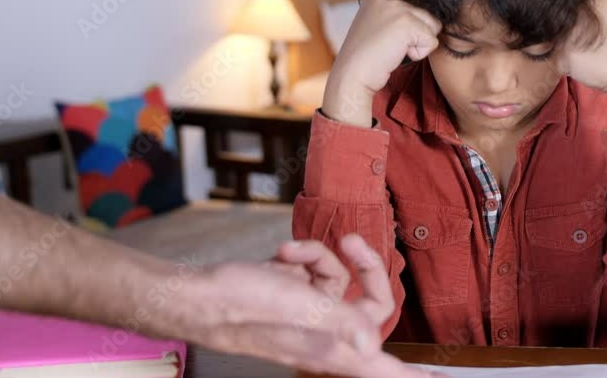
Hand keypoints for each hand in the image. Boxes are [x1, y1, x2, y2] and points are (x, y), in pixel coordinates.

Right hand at [175, 235, 440, 377]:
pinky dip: (300, 256)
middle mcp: (325, 333)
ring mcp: (309, 314)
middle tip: (351, 242)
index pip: (381, 368)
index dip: (408, 376)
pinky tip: (280, 255)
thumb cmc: (242, 308)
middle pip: (371, 304)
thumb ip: (342, 325)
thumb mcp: (298, 309)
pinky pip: (314, 270)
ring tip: (290, 253)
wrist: (197, 296)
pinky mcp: (293, 296)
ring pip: (339, 280)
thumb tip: (372, 348)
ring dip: (318, 257)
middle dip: (365, 267)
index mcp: (332, 348)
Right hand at [323, 0, 441, 126]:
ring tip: (392, 47)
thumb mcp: (379, 20)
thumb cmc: (367, 54)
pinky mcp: (407, 23)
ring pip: (433, 26)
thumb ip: (399, 11)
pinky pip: (432, 41)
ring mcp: (398, 6)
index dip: (408, 26)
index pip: (418, 4)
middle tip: (388, 43)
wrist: (351, 74)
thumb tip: (433, 14)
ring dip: (417, 42)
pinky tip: (395, 53)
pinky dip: (418, 54)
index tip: (384, 35)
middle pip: (428, 13)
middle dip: (415, 33)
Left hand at [558, 0, 606, 126]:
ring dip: (555, 39)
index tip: (579, 16)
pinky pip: (549, 55)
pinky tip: (578, 61)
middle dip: (559, 20)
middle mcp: (579, 11)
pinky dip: (559, 59)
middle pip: (554, 10)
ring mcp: (568, 34)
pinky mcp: (562, 57)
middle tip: (577, 34)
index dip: (569, 3)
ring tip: (578, 47)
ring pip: (548, 32)